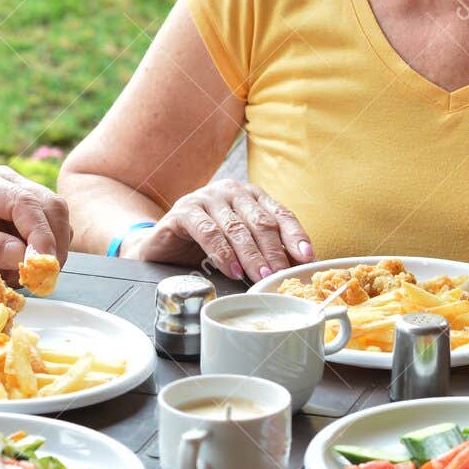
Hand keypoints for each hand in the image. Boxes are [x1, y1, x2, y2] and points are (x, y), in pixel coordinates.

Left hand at [0, 161, 69, 280]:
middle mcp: (4, 180)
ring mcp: (17, 193)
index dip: (40, 234)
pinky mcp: (24, 213)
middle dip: (52, 245)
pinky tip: (18, 270)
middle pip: (49, 206)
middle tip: (41, 280)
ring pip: (56, 219)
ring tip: (19, 277)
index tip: (43, 265)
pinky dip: (42, 254)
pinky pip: (49, 231)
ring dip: (49, 252)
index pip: (24, 202)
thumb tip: (23, 256)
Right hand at [131, 180, 312, 280]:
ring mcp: (206, 198)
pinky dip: (222, 253)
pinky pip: (208, 232)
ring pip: (236, 228)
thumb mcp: (240, 247)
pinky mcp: (184, 210)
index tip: (307, 257)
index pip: (280, 214)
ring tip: (260, 276)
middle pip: (260, 222)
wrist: (161, 245)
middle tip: (281, 276)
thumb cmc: (204, 246)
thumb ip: (266, 253)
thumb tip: (299, 270)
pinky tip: (232, 270)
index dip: (295, 235)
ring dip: (251, 255)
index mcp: (251, 196)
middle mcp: (230, 191)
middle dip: (274, 251)